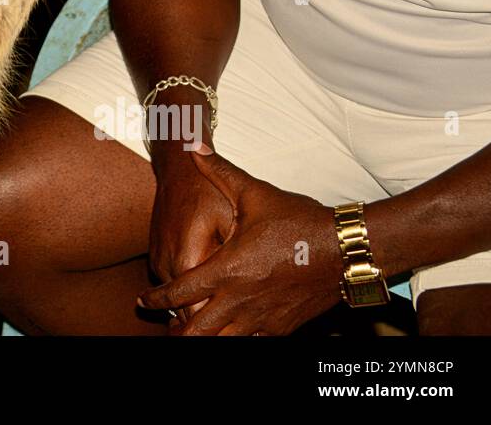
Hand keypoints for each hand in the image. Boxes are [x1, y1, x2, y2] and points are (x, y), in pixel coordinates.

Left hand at [138, 148, 343, 334]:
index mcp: (228, 269)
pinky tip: (230, 332)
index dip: (157, 298)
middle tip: (166, 326)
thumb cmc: (299, 221)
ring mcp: (263, 318)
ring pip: (224, 342)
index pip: (181, 292)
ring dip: (206, 337)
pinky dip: (235, 339)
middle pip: (198, 331)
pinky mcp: (283, 327)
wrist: (347, 249)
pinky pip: (252, 343)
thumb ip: (220, 171)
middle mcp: (241, 300)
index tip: (143, 301)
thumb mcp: (255, 193)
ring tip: (193, 332)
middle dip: (178, 331)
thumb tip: (193, 147)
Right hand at [146, 140, 234, 323]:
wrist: (177, 169)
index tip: (241, 326)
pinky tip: (212, 298)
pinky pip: (174, 284)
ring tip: (227, 322)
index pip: (199, 308)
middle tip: (235, 332)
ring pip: (178, 300)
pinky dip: (191, 293)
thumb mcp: (231, 217)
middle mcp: (166, 264)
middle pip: (187, 310)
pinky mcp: (157, 256)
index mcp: (186, 258)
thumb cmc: (207, 191)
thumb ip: (236, 256)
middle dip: (209, 323)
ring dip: (200, 308)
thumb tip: (253, 289)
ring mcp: (158, 260)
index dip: (219, 321)